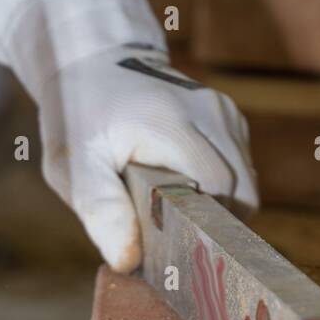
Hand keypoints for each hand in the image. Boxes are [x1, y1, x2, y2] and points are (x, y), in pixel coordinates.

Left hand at [36, 46, 258, 271]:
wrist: (93, 59)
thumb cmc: (78, 117)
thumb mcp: (73, 164)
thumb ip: (101, 209)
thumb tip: (128, 260)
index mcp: (173, 123)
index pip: (220, 192)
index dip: (204, 228)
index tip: (175, 250)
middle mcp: (210, 113)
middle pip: (242, 192)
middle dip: (214, 225)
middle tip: (174, 239)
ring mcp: (225, 112)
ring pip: (246, 183)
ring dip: (218, 209)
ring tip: (176, 212)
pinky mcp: (229, 117)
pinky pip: (240, 168)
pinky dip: (220, 190)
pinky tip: (185, 189)